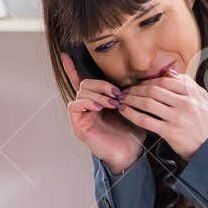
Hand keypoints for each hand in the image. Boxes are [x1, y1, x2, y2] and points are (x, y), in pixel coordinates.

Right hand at [60, 51, 142, 173]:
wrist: (131, 153)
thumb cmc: (133, 132)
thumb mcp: (134, 107)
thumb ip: (130, 93)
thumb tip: (141, 77)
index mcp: (97, 101)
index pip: (83, 81)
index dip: (73, 68)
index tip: (66, 53)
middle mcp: (87, 107)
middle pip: (85, 83)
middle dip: (101, 84)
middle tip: (117, 93)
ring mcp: (81, 116)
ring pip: (81, 91)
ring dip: (98, 94)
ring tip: (114, 103)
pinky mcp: (78, 125)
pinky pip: (75, 105)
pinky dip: (88, 102)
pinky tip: (100, 107)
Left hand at [114, 64, 207, 160]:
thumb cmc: (203, 122)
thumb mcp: (203, 100)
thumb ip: (189, 84)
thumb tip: (170, 72)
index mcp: (194, 94)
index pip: (166, 81)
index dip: (148, 80)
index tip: (140, 84)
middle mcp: (187, 104)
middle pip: (154, 90)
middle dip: (136, 89)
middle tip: (126, 91)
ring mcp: (178, 118)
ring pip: (147, 103)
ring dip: (131, 99)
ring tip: (122, 99)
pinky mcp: (170, 132)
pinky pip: (145, 120)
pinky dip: (131, 114)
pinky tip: (124, 111)